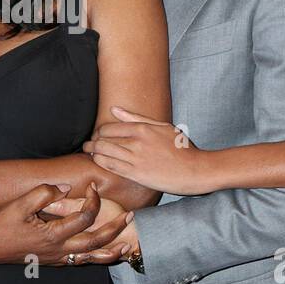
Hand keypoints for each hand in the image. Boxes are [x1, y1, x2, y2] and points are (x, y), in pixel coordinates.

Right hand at [0, 182, 131, 266]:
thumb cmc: (2, 224)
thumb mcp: (21, 204)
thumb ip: (45, 193)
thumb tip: (66, 188)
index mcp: (53, 234)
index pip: (84, 217)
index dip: (93, 201)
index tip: (94, 188)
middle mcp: (58, 249)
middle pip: (95, 242)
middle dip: (114, 230)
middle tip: (129, 218)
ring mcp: (56, 258)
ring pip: (89, 258)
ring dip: (109, 252)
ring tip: (125, 246)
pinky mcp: (51, 262)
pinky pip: (78, 262)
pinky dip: (92, 259)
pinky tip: (100, 255)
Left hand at [83, 106, 213, 195]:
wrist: (195, 169)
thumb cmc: (181, 147)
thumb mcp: (162, 126)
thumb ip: (136, 117)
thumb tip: (114, 109)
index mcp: (143, 129)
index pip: (110, 127)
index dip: (100, 131)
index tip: (98, 134)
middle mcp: (137, 143)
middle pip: (104, 140)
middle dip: (93, 141)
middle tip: (89, 143)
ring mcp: (136, 159)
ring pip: (105, 153)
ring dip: (94, 152)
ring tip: (90, 152)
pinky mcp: (137, 174)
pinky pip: (112, 167)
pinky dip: (101, 163)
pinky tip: (98, 161)